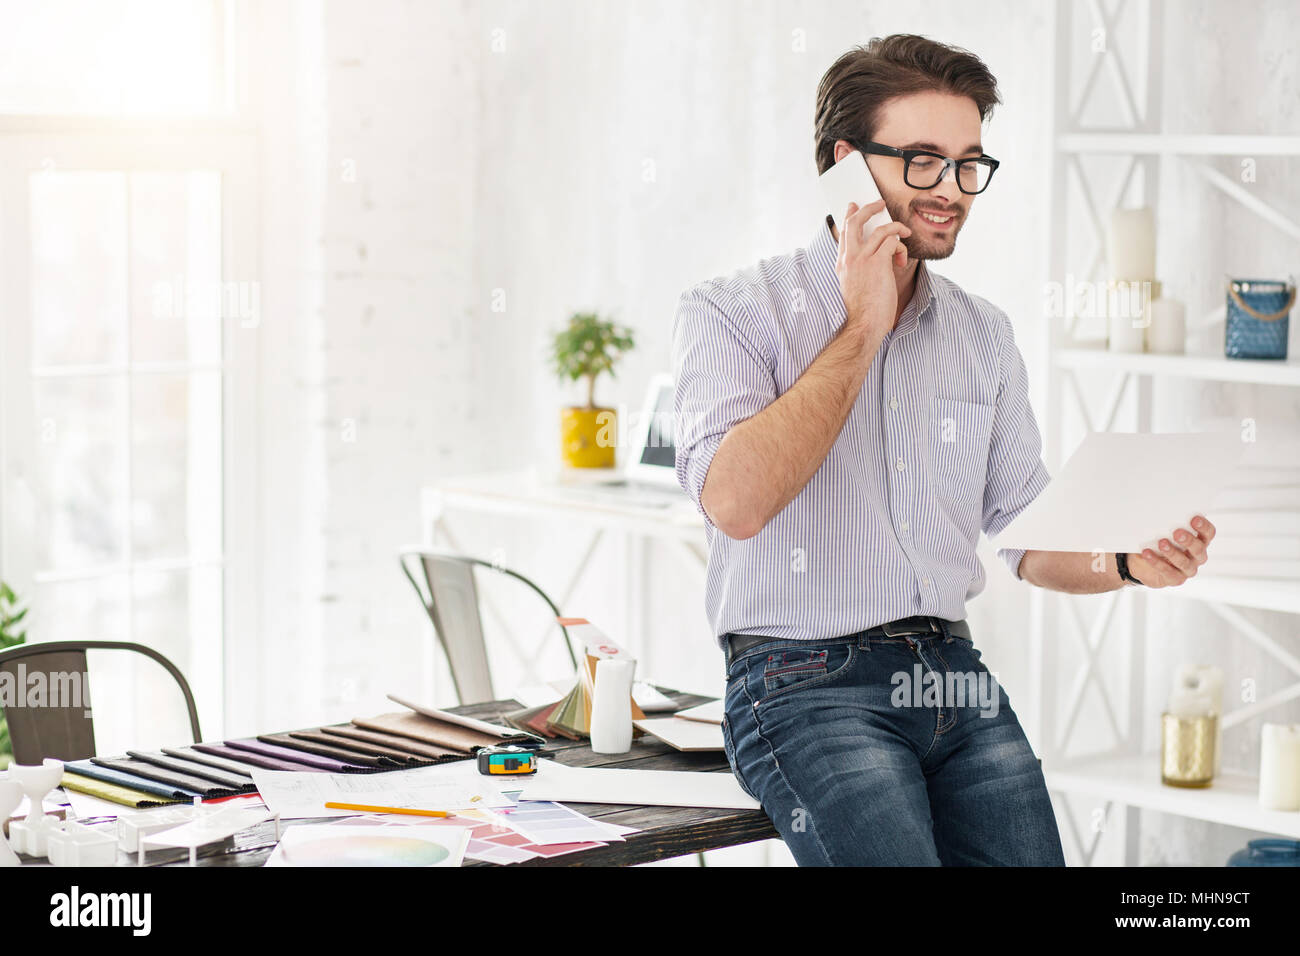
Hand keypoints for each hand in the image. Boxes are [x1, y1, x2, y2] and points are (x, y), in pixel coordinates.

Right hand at [834, 200, 911, 340]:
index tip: (854, 208)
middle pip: (855, 222)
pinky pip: (892, 241)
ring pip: (880, 229)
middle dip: (868, 209)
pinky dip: (901, 246)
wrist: (863, 325)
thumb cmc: (862, 312)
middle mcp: (849, 258)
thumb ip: (858, 271)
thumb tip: (876, 260)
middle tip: (878, 204)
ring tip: (905, 231)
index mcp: (842, 264)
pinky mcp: (877, 263)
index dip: (848, 217)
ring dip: (896, 227)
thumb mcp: (852, 287)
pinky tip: (903, 259)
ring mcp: (862, 259)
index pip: (843, 234)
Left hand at [1127, 515, 1215, 587]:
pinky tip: (1147, 553)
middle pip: (1199, 549)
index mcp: (1199, 541)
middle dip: (1188, 540)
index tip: (1194, 519)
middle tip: (1177, 532)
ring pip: (1184, 562)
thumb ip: (1168, 524)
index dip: (1203, 527)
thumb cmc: (1157, 542)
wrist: (1143, 563)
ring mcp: (1188, 569)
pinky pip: (1167, 571)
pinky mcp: (1175, 579)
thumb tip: (1161, 513)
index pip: (1208, 534)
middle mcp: (1197, 556)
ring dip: (1172, 552)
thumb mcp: (1163, 532)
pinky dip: (1156, 561)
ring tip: (1161, 543)